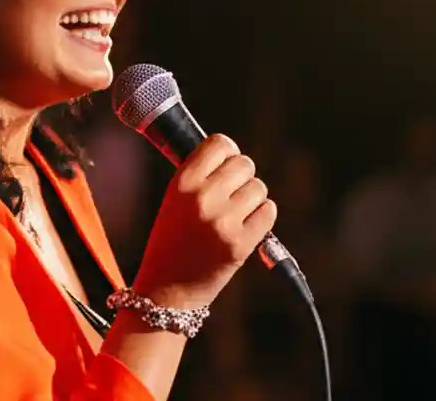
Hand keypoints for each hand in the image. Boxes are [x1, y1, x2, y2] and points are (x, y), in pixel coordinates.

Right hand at [133, 134, 276, 309]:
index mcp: (182, 183)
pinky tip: (246, 228)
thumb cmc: (172, 242)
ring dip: (252, 199)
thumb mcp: (173, 201)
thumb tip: (233, 157)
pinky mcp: (241, 244)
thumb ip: (200, 176)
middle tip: (232, 195)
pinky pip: (268, 212)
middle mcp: (203, 198)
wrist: (167, 292)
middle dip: (242, 177)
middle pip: (245, 164)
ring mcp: (223, 221)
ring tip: (235, 216)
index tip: (226, 164)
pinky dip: (262, 218)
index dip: (227, 152)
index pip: (219, 144)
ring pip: (259, 188)